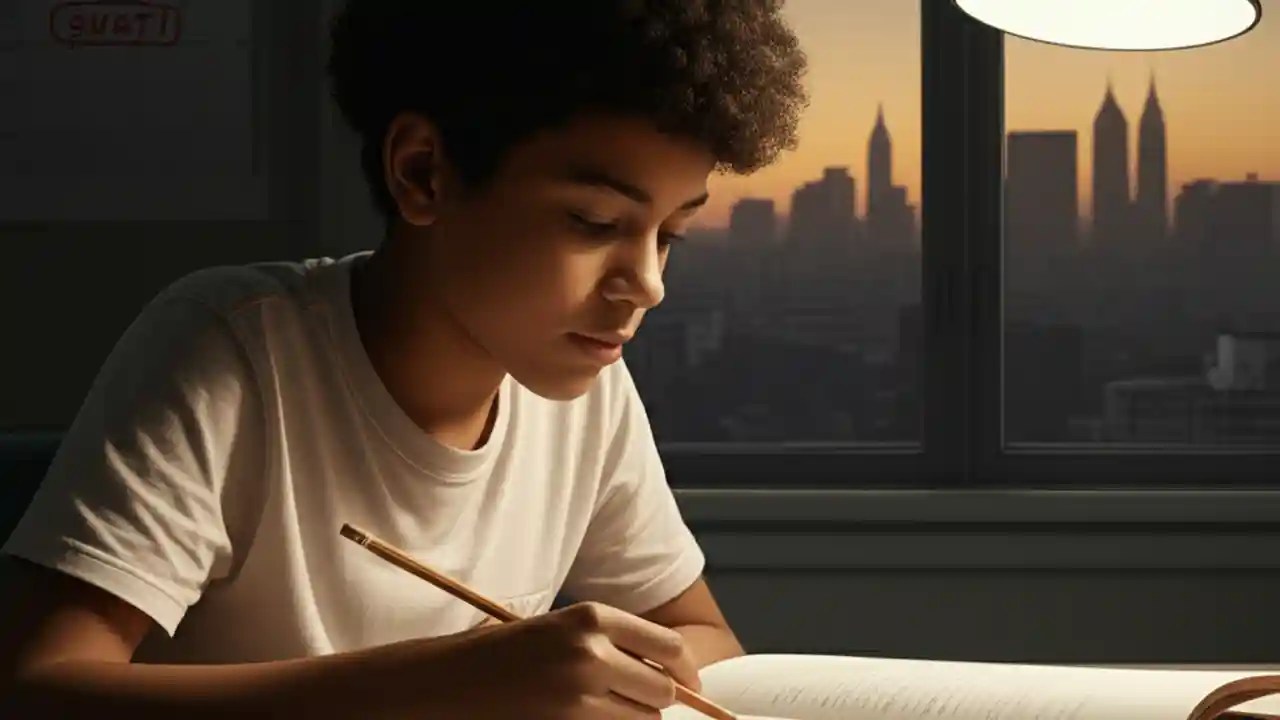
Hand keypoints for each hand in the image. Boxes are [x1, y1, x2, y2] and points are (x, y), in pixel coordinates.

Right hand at [418, 601, 701, 718]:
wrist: (445, 682)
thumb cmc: (505, 654)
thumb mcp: (560, 630)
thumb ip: (612, 645)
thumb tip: (671, 678)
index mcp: (591, 618)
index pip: (669, 648)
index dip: (686, 672)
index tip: (687, 685)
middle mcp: (590, 654)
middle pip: (662, 693)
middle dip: (654, 702)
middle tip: (633, 702)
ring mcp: (577, 697)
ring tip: (597, 709)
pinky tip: (581, 719)